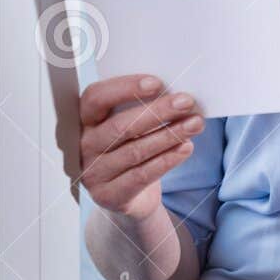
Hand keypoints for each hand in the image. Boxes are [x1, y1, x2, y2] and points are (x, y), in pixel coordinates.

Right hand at [78, 73, 203, 221]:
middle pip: (120, 126)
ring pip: (135, 151)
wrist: (130, 196)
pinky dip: (167, 160)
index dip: (124, 88)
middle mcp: (85, 145)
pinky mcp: (108, 195)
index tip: (157, 83)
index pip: (95, 98)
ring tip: (195, 124)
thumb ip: (140, 108)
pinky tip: (186, 147)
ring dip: (170, 135)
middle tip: (186, 102)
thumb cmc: (131, 148)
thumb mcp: (130, 126)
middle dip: (157, 112)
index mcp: (85, 120)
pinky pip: (141, 175)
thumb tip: (175, 93)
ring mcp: (93, 173)